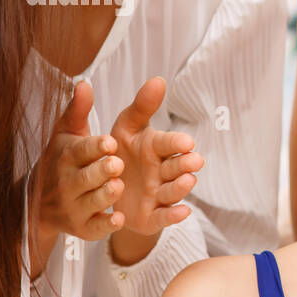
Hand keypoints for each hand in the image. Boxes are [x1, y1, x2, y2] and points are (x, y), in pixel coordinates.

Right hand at [31, 81, 125, 257]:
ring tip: (118, 186)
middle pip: (86, 177)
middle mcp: (68, 182)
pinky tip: (119, 219)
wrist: (39, 203)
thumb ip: (78, 111)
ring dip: (105, 195)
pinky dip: (106, 224)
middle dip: (101, 171)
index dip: (94, 147)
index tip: (110, 141)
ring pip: (92, 202)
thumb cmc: (61, 161)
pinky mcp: (83, 228)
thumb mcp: (67, 134)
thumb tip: (84, 82)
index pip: (80, 151)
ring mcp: (75, 207)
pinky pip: (95, 227)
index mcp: (67, 157)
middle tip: (117, 164)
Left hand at [109, 77, 203, 236]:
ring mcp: (159, 195)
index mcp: (155, 149)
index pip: (168, 144)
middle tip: (193, 161)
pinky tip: (183, 212)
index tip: (186, 143)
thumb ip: (141, 106)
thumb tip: (158, 79)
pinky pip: (164, 217)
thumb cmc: (119, 153)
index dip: (176, 143)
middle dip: (185, 164)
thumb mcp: (125, 128)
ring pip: (173, 191)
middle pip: (176, 167)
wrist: (102, 190)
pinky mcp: (153, 216)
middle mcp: (162, 172)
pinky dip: (174, 215)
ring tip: (187, 181)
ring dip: (181, 187)